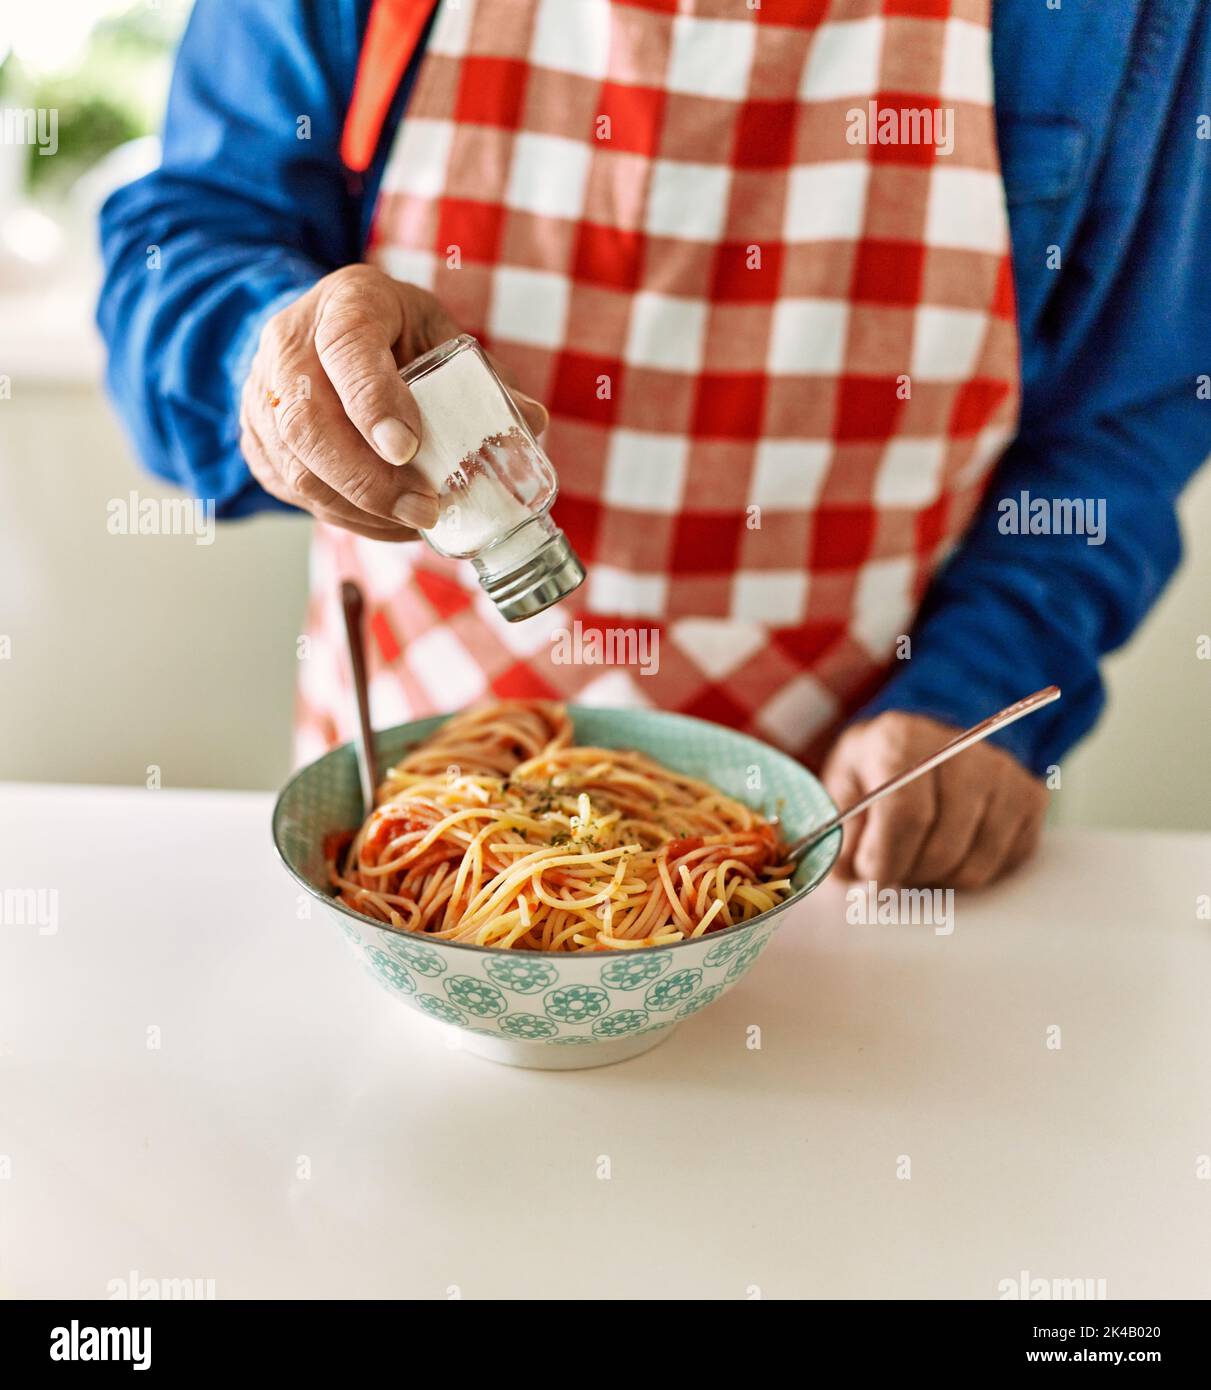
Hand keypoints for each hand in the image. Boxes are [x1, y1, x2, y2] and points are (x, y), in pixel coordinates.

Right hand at [239, 265, 547, 540]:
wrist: (317, 331)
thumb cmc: (389, 332)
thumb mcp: (436, 331)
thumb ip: (481, 375)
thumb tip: (532, 422)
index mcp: (344, 304)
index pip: (346, 350)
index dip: (373, 402)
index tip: (406, 448)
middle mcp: (288, 346)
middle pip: (309, 424)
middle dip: (371, 480)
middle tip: (426, 508)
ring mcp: (262, 397)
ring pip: (299, 469)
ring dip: (362, 509)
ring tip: (416, 522)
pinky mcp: (258, 442)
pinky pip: (296, 493)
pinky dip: (349, 517)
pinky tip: (389, 523)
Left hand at [821, 712, 1047, 888]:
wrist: (925, 746)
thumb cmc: (876, 772)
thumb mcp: (842, 790)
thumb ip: (840, 833)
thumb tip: (856, 875)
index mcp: (902, 739)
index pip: (905, 813)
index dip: (886, 859)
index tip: (872, 877)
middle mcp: (962, 746)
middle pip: (943, 846)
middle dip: (911, 874)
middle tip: (894, 870)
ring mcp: (1003, 771)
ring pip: (976, 864)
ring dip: (941, 879)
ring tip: (920, 858)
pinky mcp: (1031, 796)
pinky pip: (1006, 863)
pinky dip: (973, 871)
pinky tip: (953, 849)